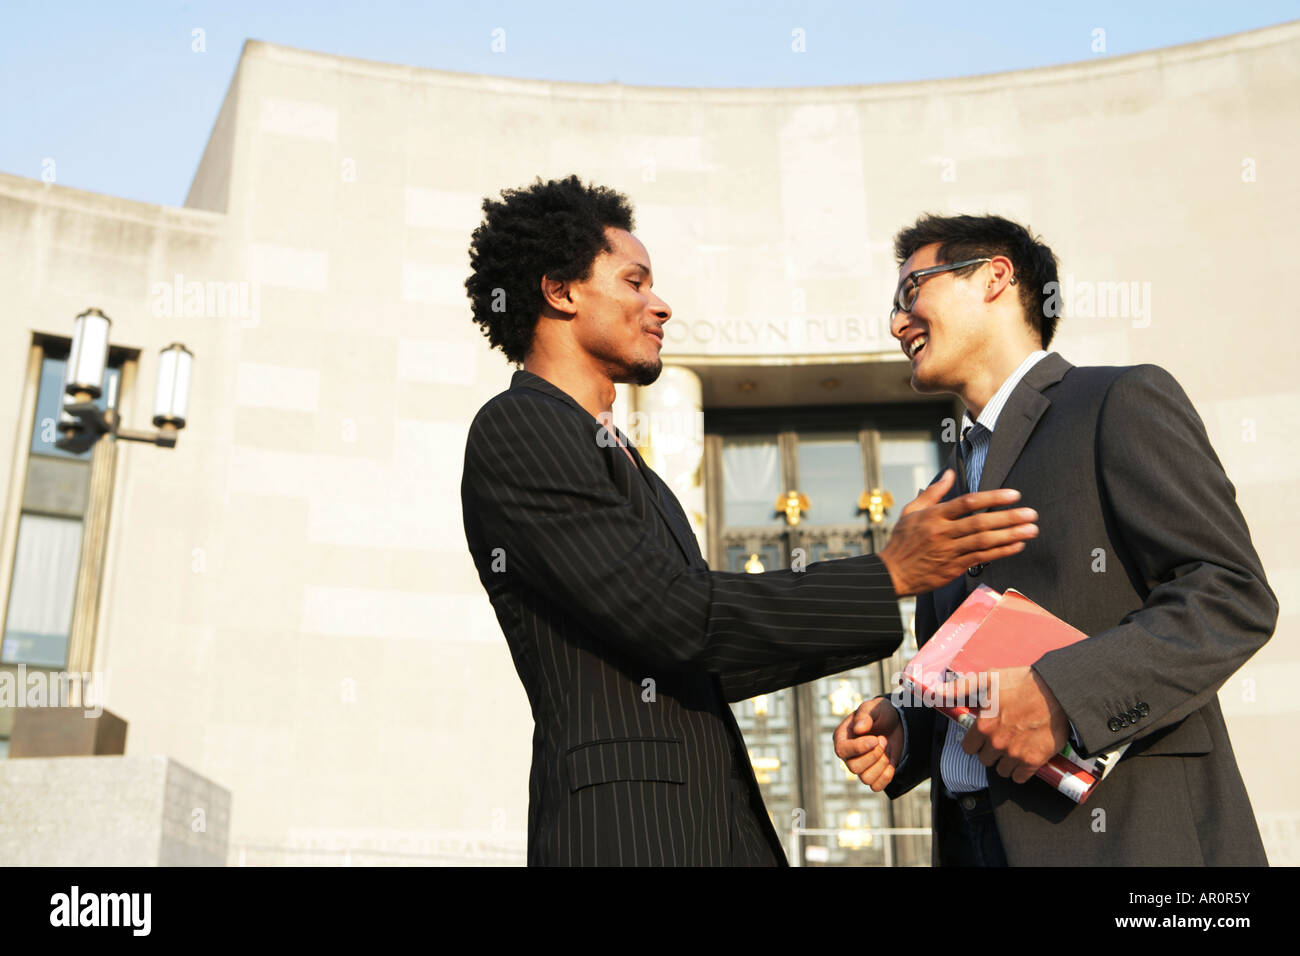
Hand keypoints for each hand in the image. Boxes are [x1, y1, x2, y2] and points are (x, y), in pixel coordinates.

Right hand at [833, 697, 903, 791]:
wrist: (896, 724)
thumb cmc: (880, 714)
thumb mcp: (873, 708)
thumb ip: (865, 716)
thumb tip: (858, 729)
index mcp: (841, 738)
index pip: (842, 751)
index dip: (859, 748)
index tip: (876, 739)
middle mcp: (847, 756)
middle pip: (854, 768)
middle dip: (874, 755)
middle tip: (883, 740)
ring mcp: (859, 767)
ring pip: (866, 779)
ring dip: (882, 764)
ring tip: (887, 748)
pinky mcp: (873, 776)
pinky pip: (876, 786)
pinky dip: (886, 776)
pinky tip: (891, 761)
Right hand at [877, 470, 1037, 595]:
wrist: (891, 574)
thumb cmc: (901, 541)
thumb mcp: (911, 511)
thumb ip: (933, 492)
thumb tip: (949, 474)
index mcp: (933, 516)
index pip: (967, 502)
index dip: (992, 498)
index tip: (1012, 495)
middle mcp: (942, 532)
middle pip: (980, 523)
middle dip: (1009, 517)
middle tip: (1031, 513)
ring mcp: (949, 551)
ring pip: (984, 541)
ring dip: (1010, 535)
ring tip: (1030, 529)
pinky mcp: (953, 568)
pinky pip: (981, 558)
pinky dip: (1001, 552)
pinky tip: (1016, 546)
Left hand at [944, 667, 1068, 783]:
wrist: (1057, 692)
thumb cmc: (1023, 683)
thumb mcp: (988, 679)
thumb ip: (961, 689)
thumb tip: (937, 692)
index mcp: (983, 726)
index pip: (968, 748)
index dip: (975, 742)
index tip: (983, 736)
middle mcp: (997, 743)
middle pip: (985, 760)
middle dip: (990, 751)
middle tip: (1001, 739)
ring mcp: (1015, 754)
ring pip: (1001, 770)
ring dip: (1005, 762)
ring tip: (1013, 747)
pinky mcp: (1034, 761)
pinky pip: (1020, 777)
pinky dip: (1021, 771)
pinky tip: (1024, 758)